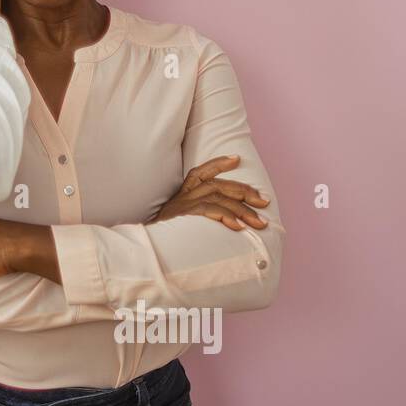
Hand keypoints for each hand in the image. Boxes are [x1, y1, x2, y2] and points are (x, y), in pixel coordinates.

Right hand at [145, 155, 270, 230]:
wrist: (141, 247)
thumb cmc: (160, 239)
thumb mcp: (175, 224)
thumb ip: (194, 220)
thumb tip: (221, 226)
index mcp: (181, 196)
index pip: (200, 172)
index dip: (218, 164)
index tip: (237, 159)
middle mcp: (183, 197)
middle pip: (218, 185)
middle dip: (244, 192)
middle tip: (264, 201)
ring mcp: (184, 206)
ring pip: (220, 199)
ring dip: (243, 210)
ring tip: (260, 222)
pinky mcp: (185, 216)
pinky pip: (210, 211)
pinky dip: (226, 217)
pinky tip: (239, 227)